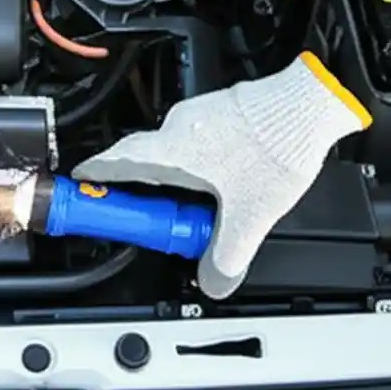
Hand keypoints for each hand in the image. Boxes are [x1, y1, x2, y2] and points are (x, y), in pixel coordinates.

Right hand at [71, 52, 370, 298]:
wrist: (309, 105)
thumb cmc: (275, 147)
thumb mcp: (250, 216)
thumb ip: (228, 255)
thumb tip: (216, 283)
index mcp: (173, 151)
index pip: (117, 162)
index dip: (95, 175)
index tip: (81, 183)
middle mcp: (179, 128)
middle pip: (143, 158)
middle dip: (140, 185)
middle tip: (147, 211)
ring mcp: (200, 115)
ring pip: (173, 146)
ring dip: (175, 172)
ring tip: (196, 201)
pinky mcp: (223, 109)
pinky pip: (197, 137)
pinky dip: (199, 159)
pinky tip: (224, 175)